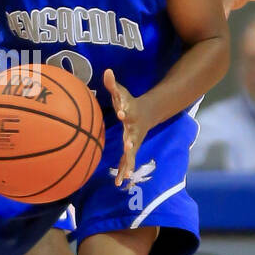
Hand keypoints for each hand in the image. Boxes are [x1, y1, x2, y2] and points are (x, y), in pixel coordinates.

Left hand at [104, 69, 149, 185]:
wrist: (148, 114)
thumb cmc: (129, 102)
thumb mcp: (122, 92)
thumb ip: (113, 84)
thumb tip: (107, 71)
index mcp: (130, 114)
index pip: (127, 110)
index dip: (124, 109)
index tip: (121, 112)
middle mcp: (134, 129)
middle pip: (133, 135)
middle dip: (130, 141)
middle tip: (128, 146)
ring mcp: (134, 140)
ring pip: (131, 154)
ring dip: (128, 164)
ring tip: (125, 176)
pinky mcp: (132, 148)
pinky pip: (127, 161)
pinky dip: (124, 171)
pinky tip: (119, 183)